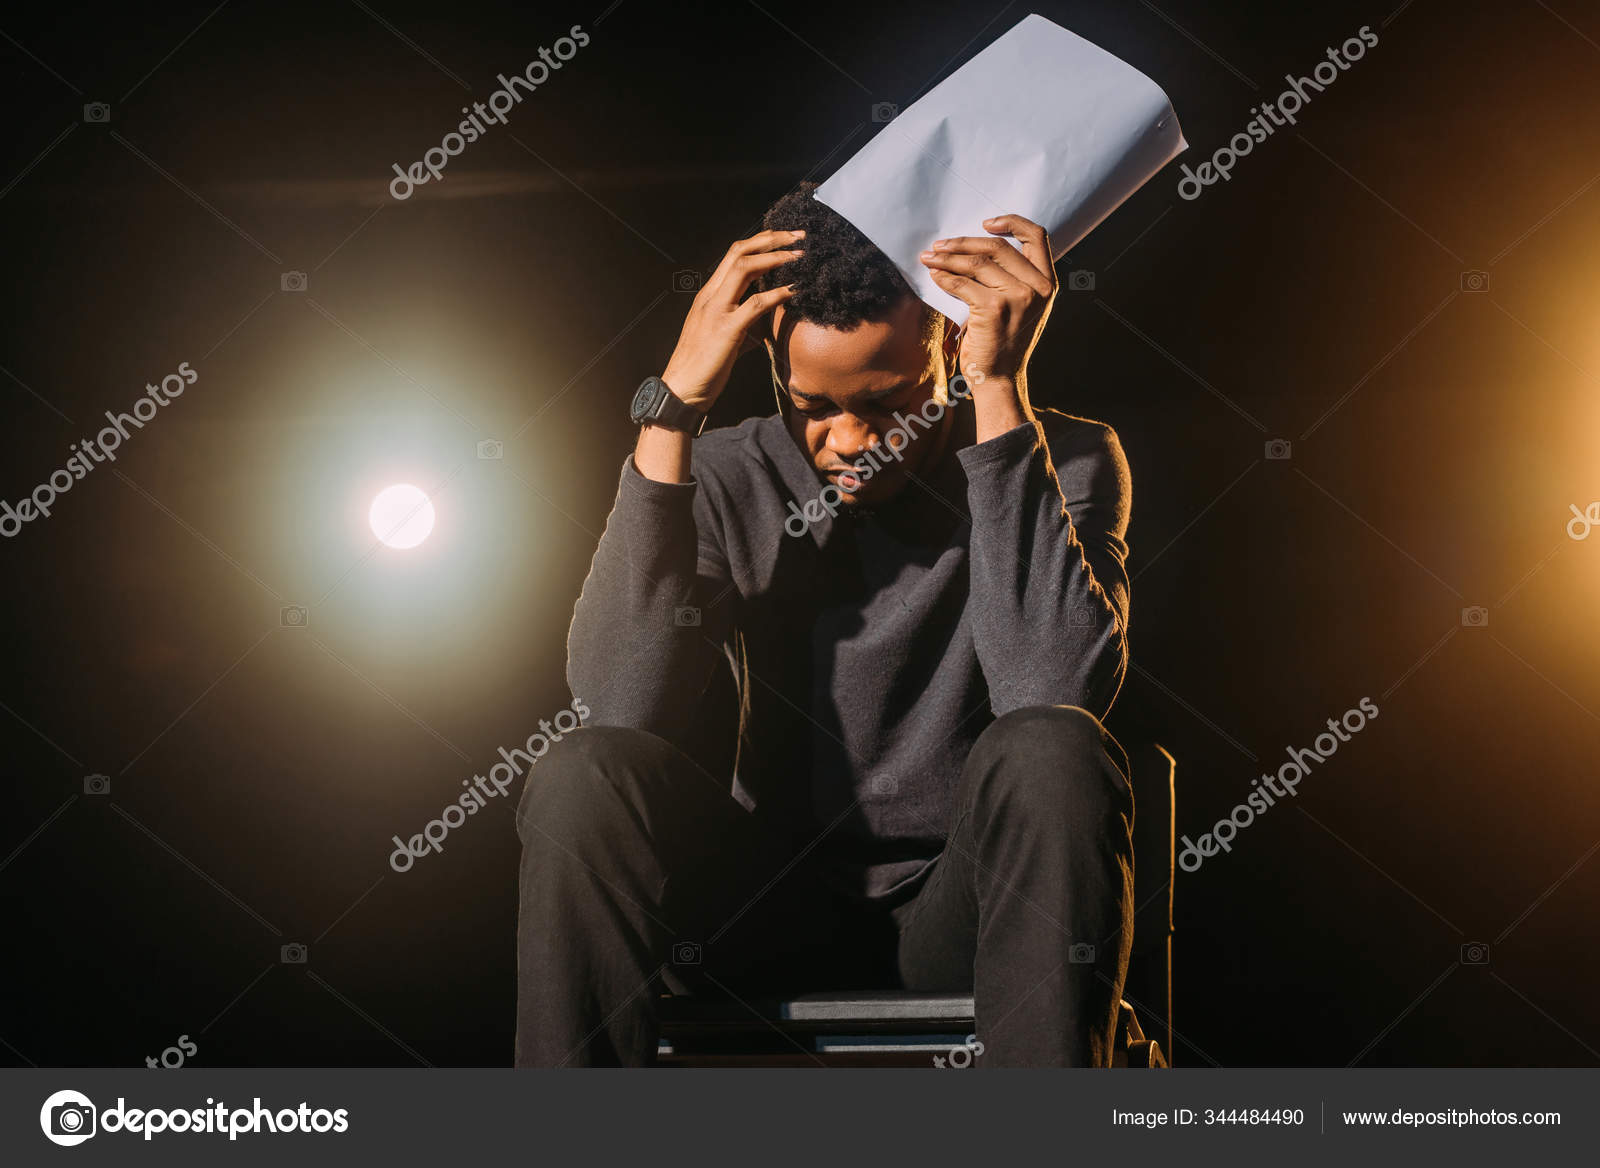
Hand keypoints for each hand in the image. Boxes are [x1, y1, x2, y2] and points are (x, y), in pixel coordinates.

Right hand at [661, 229, 803, 410]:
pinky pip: (755, 304)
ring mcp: (716, 311)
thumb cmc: (704, 365)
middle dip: (772, 239)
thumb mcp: (723, 333)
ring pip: (744, 268)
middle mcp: (710, 295)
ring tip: (800, 256)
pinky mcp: (726, 330)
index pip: (734, 254)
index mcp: (708, 294)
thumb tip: (771, 309)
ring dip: (776, 258)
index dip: (761, 241)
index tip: (784, 237)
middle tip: (799, 235)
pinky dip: (777, 294)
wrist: (682, 389)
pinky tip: (794, 291)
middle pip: (740, 251)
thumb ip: (744, 316)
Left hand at [918, 214, 1055, 388]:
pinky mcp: (994, 309)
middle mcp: (1037, 288)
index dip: (1012, 222)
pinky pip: (962, 284)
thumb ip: (1014, 278)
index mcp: (1047, 283)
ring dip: (947, 258)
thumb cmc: (1004, 342)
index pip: (1037, 236)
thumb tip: (978, 247)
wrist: (999, 379)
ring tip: (930, 258)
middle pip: (997, 247)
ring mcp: (1018, 298)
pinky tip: (934, 276)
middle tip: (940, 246)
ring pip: (977, 264)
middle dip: (963, 243)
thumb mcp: (1023, 306)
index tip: (986, 224)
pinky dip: (944, 277)